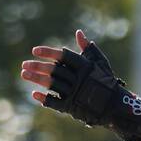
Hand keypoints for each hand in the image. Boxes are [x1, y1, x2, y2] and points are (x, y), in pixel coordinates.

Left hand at [20, 31, 140, 140]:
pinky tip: (34, 94)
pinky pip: (55, 102)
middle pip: (54, 70)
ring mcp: (75, 94)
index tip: (34, 51)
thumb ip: (88, 49)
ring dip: (36, 79)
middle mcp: (79, 79)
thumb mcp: (100, 63)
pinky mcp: (73, 107)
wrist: (116, 107)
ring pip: (52, 85)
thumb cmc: (107, 82)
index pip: (63, 56)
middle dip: (37, 66)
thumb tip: (78, 32)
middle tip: (24, 64)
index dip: (48, 52)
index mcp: (85, 67)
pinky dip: (44, 98)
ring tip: (24, 74)